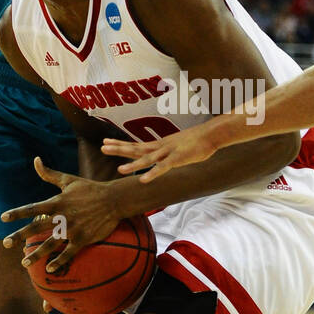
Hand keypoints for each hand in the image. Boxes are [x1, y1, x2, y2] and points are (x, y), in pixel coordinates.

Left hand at [0, 158, 121, 273]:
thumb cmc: (89, 188)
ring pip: (50, 244)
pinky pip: (69, 253)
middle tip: (6, 243)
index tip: (3, 218)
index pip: (32, 208)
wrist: (114, 199)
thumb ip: (49, 173)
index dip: (17, 213)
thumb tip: (35, 160)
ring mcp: (73, 229)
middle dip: (20, 236)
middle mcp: (62, 216)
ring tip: (24, 263)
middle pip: (37, 228)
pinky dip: (59, 261)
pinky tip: (49, 269)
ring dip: (36, 254)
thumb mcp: (68, 179)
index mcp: (57, 202)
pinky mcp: (83, 238)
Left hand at [100, 123, 218, 181]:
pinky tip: (143, 180)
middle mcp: (160, 147)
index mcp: (159, 144)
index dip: (121, 144)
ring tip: (119, 169)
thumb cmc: (197, 140)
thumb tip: (161, 156)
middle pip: (136, 148)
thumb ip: (167, 151)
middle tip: (102, 147)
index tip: (106, 142)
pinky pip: (163, 168)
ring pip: (147, 159)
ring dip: (133, 164)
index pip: (136, 144)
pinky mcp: (177, 159)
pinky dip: (153, 174)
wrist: (211, 134)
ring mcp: (168, 152)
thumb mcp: (177, 145)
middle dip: (119, 148)